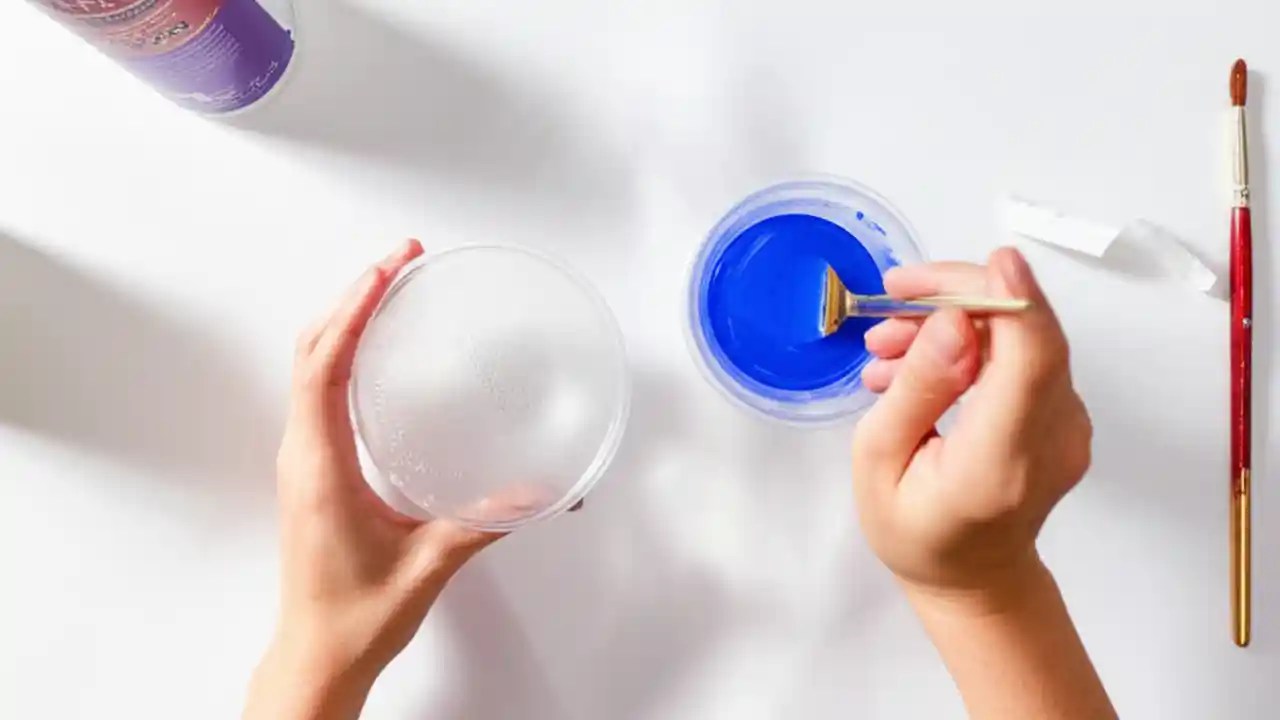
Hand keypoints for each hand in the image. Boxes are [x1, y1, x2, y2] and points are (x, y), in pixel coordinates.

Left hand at [245, 240, 504, 719]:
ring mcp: (303, 460)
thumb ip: (481, 523)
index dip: (353, 310)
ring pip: (309, 365)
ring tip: (387, 286)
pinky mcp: (312, 469)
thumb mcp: (428, 565)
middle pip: (311, 349)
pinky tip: (374, 348)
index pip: (324, 366)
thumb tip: (532, 490)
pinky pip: (317, 390)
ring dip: (343, 318)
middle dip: (352, 295)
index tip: (386, 271)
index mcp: (320, 468)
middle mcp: (302, 454)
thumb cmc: (354, 618)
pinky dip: (341, 351)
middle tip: (398, 261)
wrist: (317, 656)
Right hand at [852, 247, 1090, 597]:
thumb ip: (917, 389)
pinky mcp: (1066, 415)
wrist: (972, 577)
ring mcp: (1068, 429)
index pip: (1031, 363)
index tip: (991, 260)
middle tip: (892, 297)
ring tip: (884, 346)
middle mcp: (1050, 443)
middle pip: (1031, 336)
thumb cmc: (913, 529)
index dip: (1016, 302)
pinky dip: (972, 344)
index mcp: (997, 464)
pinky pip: (1023, 356)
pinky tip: (917, 364)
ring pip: (1024, 339)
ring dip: (957, 322)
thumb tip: (954, 323)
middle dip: (960, 296)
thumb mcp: (878, 462)